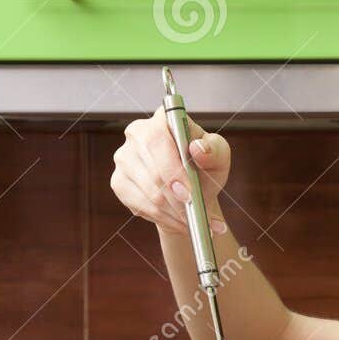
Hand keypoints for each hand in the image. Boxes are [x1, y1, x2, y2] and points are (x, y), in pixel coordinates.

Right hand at [110, 104, 232, 236]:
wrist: (189, 191)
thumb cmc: (204, 168)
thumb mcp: (219, 157)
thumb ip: (214, 150)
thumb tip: (198, 148)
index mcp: (163, 119)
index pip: (159, 140)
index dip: (173, 170)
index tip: (190, 194)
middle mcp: (137, 133)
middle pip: (153, 172)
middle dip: (176, 198)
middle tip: (194, 213)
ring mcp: (124, 158)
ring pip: (149, 194)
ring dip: (173, 213)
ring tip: (192, 220)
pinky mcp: (119, 182)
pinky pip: (141, 206)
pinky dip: (163, 218)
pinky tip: (177, 220)